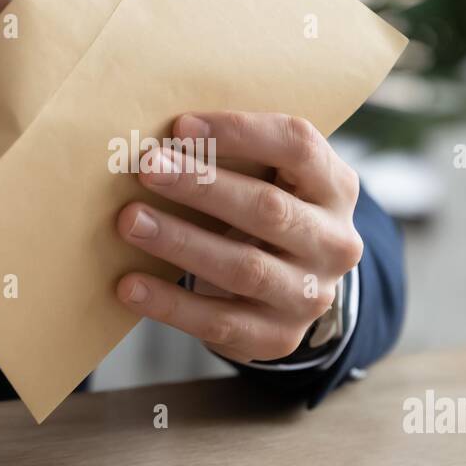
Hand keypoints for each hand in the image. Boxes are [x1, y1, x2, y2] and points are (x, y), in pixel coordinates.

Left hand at [115, 112, 364, 362]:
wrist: (292, 290)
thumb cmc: (264, 214)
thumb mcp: (272, 180)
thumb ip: (237, 156)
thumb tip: (163, 137)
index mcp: (336, 187)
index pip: (298, 146)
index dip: (241, 133)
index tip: (180, 127)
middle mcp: (335, 242)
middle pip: (268, 208)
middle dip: (201, 186)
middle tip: (147, 168)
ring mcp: (311, 295)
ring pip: (244, 268)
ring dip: (181, 242)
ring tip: (130, 221)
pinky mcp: (279, 338)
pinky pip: (220, 322)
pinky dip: (170, 304)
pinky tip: (130, 285)